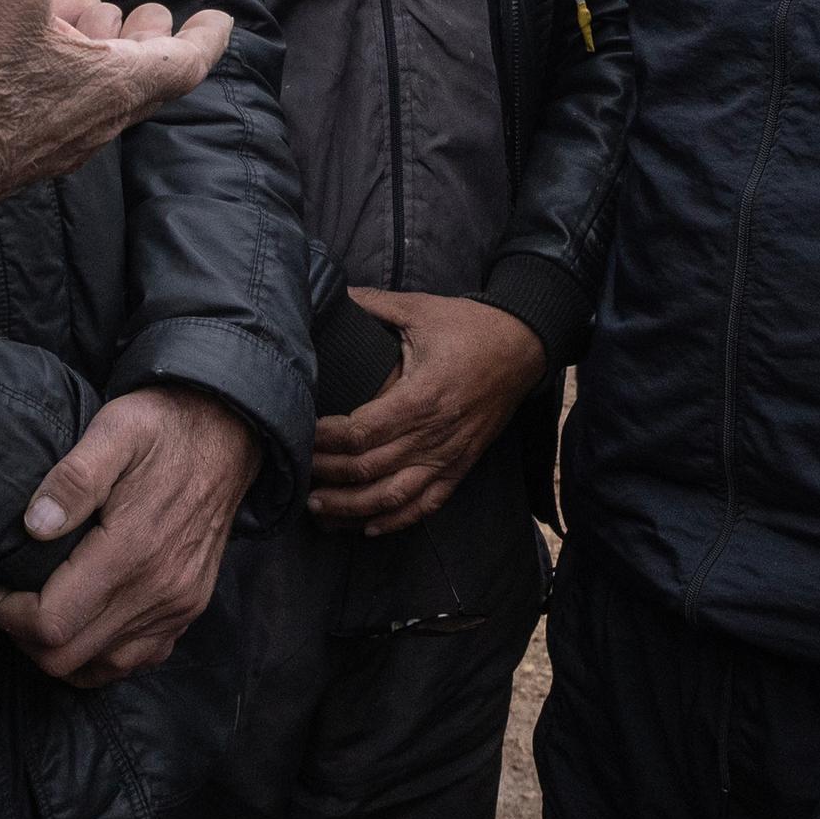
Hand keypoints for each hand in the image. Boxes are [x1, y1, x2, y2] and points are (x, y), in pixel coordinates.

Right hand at [0, 0, 234, 209]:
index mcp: (115, 85)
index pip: (186, 60)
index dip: (206, 34)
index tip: (219, 17)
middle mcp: (100, 119)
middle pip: (144, 74)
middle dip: (148, 37)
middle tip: (148, 9)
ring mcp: (64, 140)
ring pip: (104, 90)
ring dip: (106, 51)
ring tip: (94, 15)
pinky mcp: (29, 149)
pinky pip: (68, 104)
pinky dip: (71, 71)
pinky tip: (40, 51)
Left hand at [0, 385, 258, 684]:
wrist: (229, 433)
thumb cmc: (163, 428)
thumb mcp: (115, 430)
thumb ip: (73, 478)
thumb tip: (35, 525)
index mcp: (132, 551)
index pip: (50, 623)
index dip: (8, 613)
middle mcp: (158, 591)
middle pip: (66, 657)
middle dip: (23, 636)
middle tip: (10, 599)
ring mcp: (177, 607)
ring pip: (99, 668)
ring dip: (59, 650)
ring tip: (41, 610)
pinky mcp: (189, 610)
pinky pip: (136, 660)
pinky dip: (100, 653)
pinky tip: (86, 619)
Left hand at [310, 290, 546, 535]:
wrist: (523, 346)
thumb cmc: (469, 327)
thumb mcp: (420, 309)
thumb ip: (372, 304)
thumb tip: (330, 291)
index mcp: (421, 396)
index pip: (361, 432)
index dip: (325, 441)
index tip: (299, 435)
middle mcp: (435, 434)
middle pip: (370, 469)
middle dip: (327, 476)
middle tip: (296, 474)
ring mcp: (450, 455)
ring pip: (394, 497)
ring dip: (353, 509)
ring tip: (319, 508)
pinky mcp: (461, 465)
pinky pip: (427, 505)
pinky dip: (396, 520)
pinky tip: (368, 527)